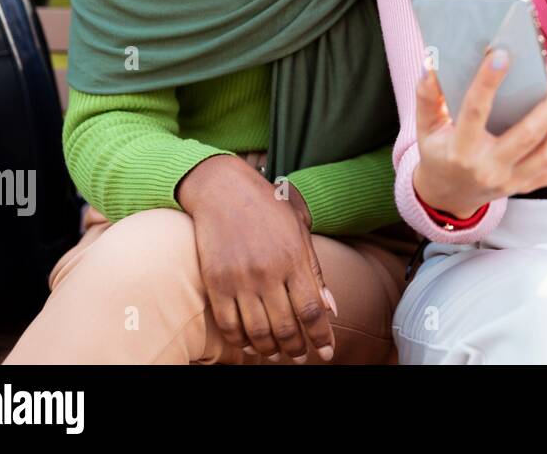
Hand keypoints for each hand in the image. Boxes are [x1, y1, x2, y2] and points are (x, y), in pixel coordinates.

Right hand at [176, 155, 336, 363]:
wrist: (223, 189)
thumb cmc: (268, 208)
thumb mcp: (301, 231)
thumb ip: (315, 271)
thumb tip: (331, 308)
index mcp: (294, 259)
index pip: (312, 310)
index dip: (322, 337)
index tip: (327, 353)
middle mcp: (268, 272)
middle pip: (286, 327)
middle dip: (297, 349)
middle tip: (300, 356)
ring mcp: (239, 279)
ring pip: (258, 331)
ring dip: (270, 350)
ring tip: (278, 354)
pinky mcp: (215, 282)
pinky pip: (228, 323)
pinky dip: (240, 340)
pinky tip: (249, 344)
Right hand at [411, 48, 546, 218]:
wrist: (449, 196)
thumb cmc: (440, 153)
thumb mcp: (426, 127)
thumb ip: (427, 96)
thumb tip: (431, 63)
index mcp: (461, 150)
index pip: (475, 111)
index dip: (487, 82)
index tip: (502, 53)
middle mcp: (489, 168)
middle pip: (528, 136)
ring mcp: (512, 181)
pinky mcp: (528, 186)